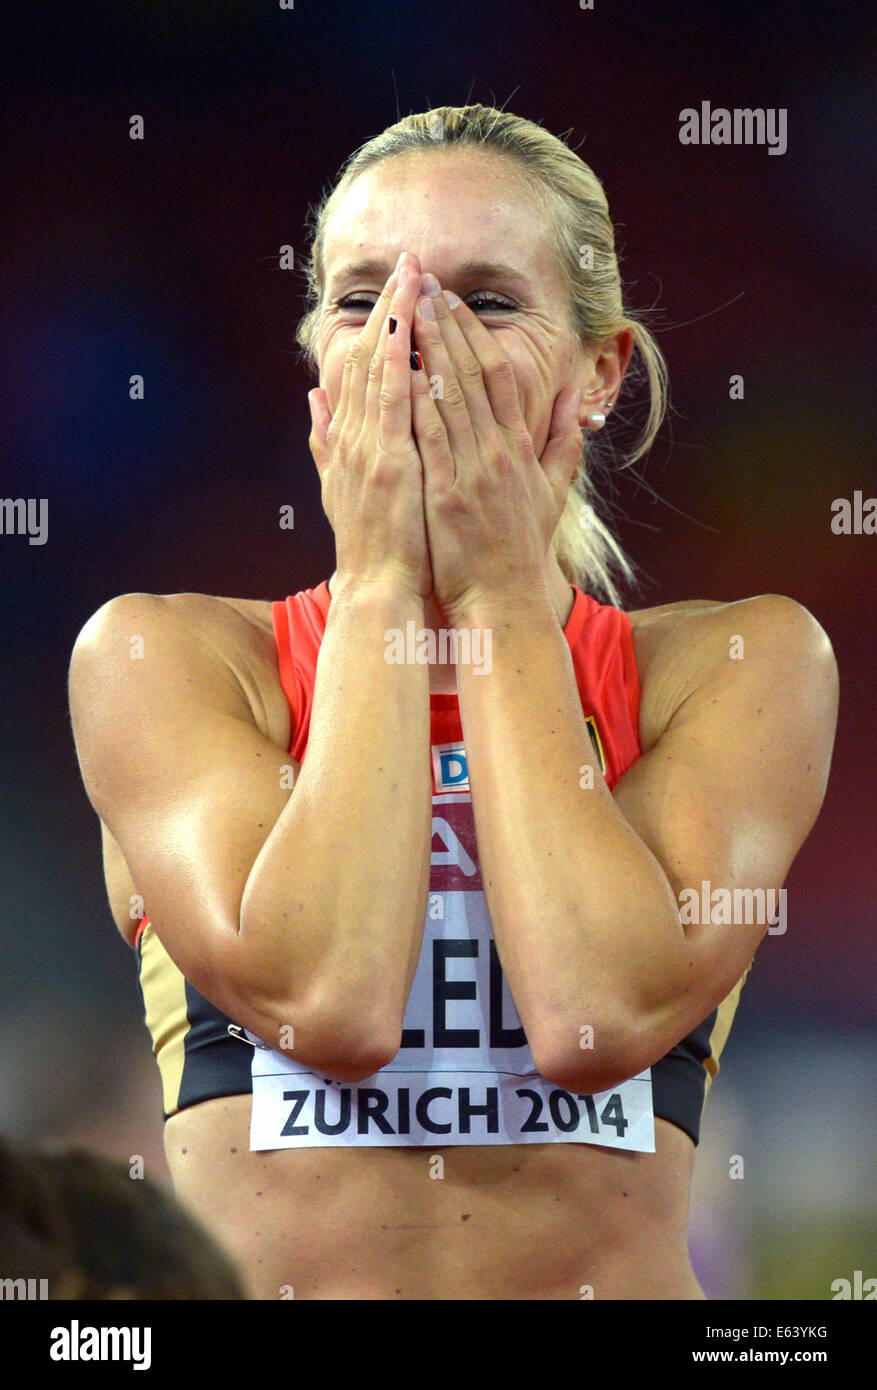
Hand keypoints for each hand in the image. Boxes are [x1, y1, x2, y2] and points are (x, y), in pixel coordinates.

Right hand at [307, 253, 432, 600]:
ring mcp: (368, 447)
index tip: (396, 288)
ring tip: (412, 275)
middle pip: (368, 357)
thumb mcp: (341, 486)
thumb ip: (326, 440)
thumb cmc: (374, 545)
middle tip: (407, 260)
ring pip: (379, 369)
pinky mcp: (386, 461)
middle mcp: (353, 436)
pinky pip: (392, 399)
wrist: (377, 588)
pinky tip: (408, 327)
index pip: (361, 368)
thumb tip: (313, 399)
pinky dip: (397, 360)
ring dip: (396, 319)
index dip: (378, 324)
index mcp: (350, 440)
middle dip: (389, 306)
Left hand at [409, 284, 581, 625]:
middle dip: (447, 326)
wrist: (504, 602)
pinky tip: (401, 370)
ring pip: (450, 398)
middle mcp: (498, 453)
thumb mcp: (554, 492)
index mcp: (519, 448)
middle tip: (425, 285)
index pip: (499, 374)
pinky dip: (416, 402)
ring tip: (408, 311)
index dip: (475, 332)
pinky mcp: (447, 496)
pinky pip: (430, 439)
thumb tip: (573, 397)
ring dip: (427, 350)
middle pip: (472, 375)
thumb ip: (564, 441)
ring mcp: (473, 473)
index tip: (453, 301)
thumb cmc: (521, 549)